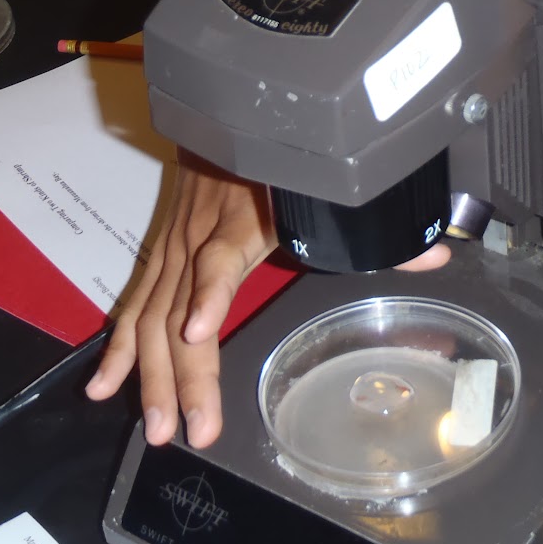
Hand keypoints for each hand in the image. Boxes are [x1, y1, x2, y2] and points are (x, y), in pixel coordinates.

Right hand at [84, 150, 452, 448]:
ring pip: (150, 315)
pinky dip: (118, 346)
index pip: (218, 260)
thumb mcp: (325, 189)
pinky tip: (105, 385)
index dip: (207, 294)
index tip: (199, 329)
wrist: (231, 114)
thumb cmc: (280, 160)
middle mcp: (197, 238)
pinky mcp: (161, 252)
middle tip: (185, 429)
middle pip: (176, 309)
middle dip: (179, 374)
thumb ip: (378, 232)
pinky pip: (133, 303)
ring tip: (155, 426)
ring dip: (148, 375)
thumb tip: (437, 255)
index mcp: (241, 222)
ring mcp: (173, 247)